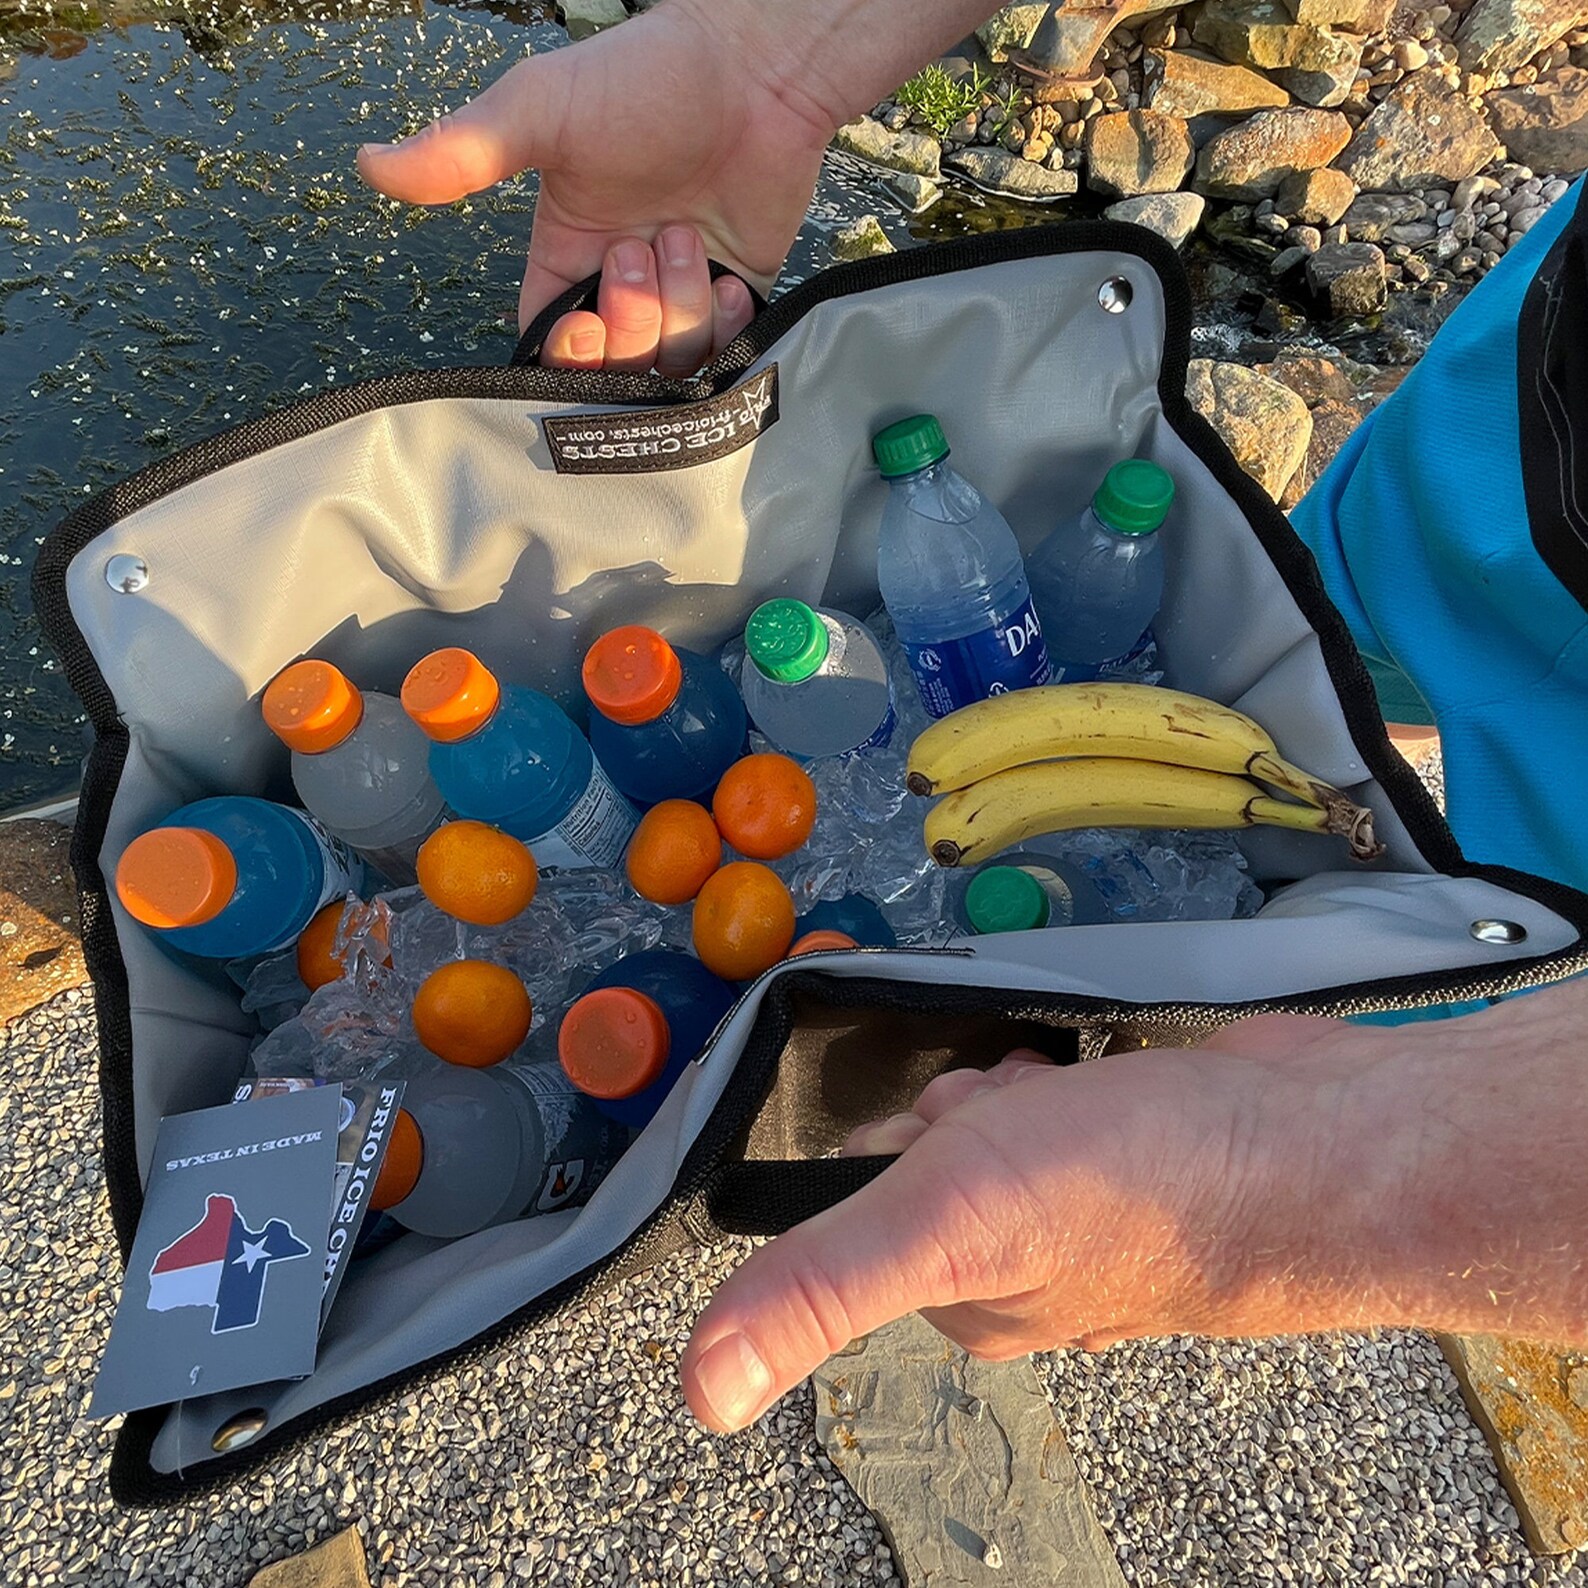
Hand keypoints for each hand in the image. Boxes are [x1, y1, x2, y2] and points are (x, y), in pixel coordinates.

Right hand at [355, 0, 831, 332]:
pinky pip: (725, 349)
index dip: (568, 354)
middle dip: (629, 319)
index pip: (550, 341)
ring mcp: (681, 289)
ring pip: (670, 358)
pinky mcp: (735, 292)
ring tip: (686, 234)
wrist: (755, 68)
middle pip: (613, 364)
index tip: (583, 321)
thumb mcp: (540, 112)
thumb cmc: (646, 79)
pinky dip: (725, 319)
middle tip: (642, 246)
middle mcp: (621, 278)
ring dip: (678, 305)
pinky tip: (725, 269)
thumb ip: (459, 153)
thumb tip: (368, 165)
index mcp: (567, 250)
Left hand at [681, 991, 1587, 1432]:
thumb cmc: (1134, 1187)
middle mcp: (1027, 1271)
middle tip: (1022, 1104)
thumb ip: (822, 1290)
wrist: (1318, 1142)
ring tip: (1077, 1089)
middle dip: (964, 1101)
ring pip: (1002, 1120)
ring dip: (1019, 1084)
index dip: (899, 1137)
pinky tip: (1115, 1080)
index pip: (872, 1199)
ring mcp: (1095, 1215)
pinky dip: (1075, 1076)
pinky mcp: (1144, 1158)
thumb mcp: (946, 1218)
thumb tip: (698, 1393)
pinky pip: (1068, 1103)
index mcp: (968, 1303)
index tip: (949, 1127)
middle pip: (937, 1149)